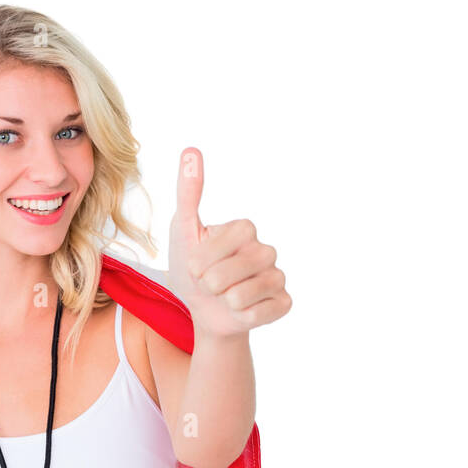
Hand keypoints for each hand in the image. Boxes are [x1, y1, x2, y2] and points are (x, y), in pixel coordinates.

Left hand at [168, 147, 291, 336]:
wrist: (203, 312)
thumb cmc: (192, 270)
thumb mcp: (183, 230)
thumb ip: (189, 192)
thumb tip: (190, 150)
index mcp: (245, 229)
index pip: (224, 243)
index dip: (201, 260)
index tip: (196, 265)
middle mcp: (266, 249)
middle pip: (232, 271)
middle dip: (210, 283)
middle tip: (210, 284)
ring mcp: (277, 276)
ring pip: (244, 295)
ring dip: (224, 301)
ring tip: (225, 297)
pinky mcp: (283, 302)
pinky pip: (260, 313)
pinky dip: (242, 317)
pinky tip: (241, 311)